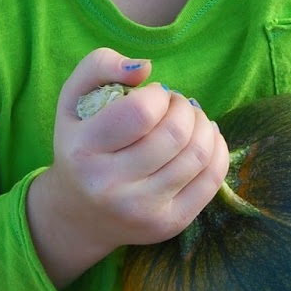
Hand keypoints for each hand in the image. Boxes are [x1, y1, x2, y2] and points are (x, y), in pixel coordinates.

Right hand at [27, 48, 229, 285]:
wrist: (78, 214)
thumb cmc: (80, 145)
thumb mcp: (72, 99)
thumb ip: (100, 66)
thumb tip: (145, 68)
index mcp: (84, 151)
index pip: (142, 113)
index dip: (159, 95)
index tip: (154, 95)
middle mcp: (110, 186)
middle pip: (176, 133)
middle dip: (185, 108)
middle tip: (176, 105)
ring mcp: (142, 210)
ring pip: (198, 155)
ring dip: (203, 124)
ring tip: (191, 119)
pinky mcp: (169, 224)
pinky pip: (211, 180)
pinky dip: (217, 149)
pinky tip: (206, 137)